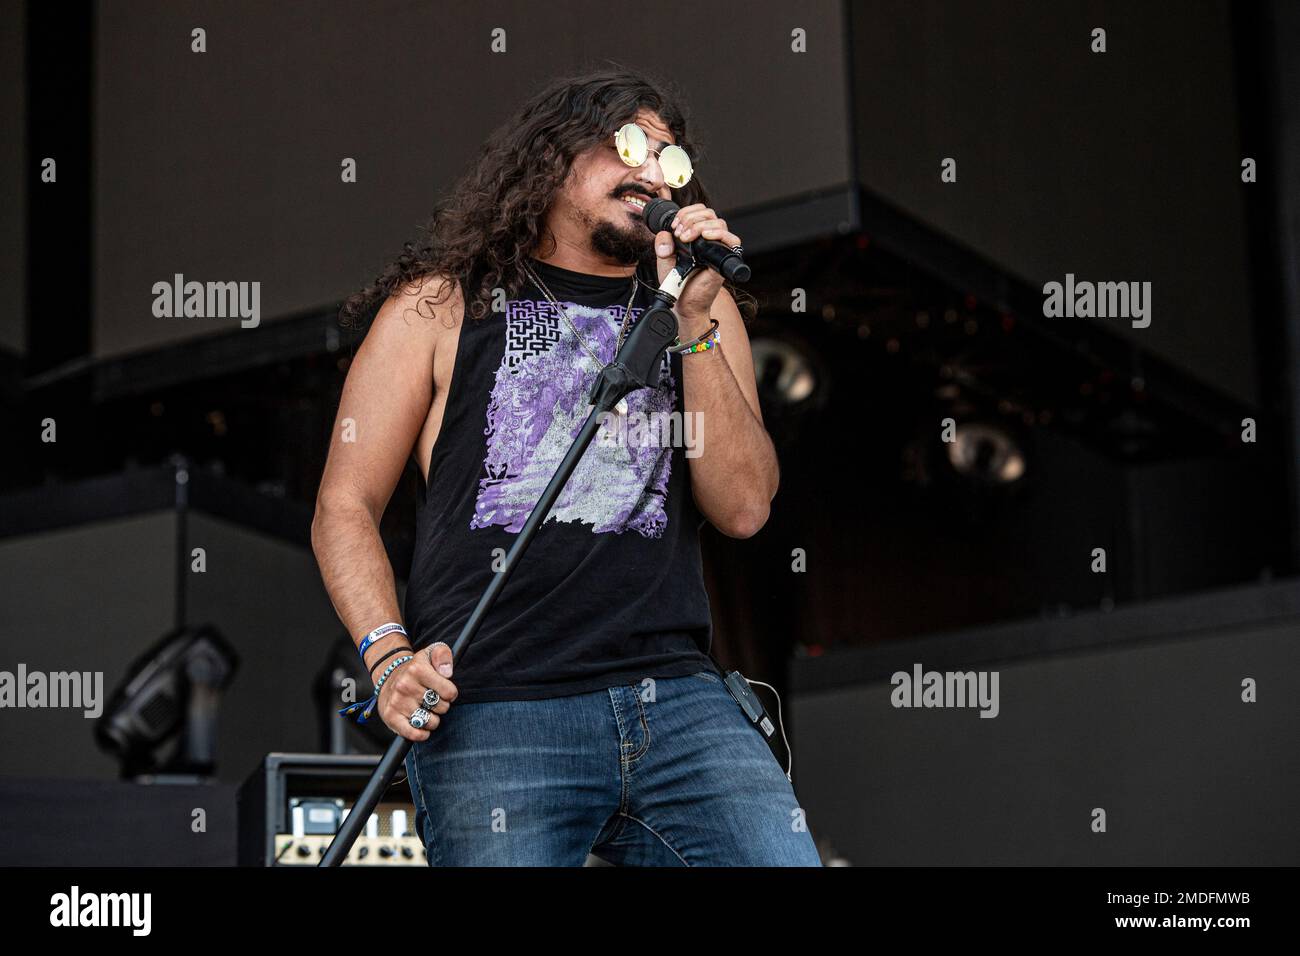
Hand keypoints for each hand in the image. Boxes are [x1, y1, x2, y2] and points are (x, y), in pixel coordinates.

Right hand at [377, 641, 457, 741]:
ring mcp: (397, 702)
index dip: (450, 693)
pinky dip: (422, 734)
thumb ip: (443, 655)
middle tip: (432, 699)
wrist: (389, 676)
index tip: (444, 690)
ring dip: (433, 719)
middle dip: (442, 705)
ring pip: (430, 721)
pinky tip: (422, 727)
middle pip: (442, 707)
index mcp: (417, 669)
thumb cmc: (416, 668)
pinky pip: (413, 733)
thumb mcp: (430, 653)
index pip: (450, 692)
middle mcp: (405, 685)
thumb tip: (447, 672)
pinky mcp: (390, 717)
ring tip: (426, 709)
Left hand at [652, 203, 740, 336]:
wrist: (683, 304)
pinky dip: (719, 234)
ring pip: (719, 222)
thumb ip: (662, 245)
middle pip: (708, 214)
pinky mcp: (725, 260)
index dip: (686, 213)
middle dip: (690, 218)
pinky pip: (732, 240)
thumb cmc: (677, 283)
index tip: (674, 226)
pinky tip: (705, 236)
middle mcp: (710, 240)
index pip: (699, 212)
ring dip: (700, 225)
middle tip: (679, 233)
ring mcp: (718, 249)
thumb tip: (665, 233)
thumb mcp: (665, 260)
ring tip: (686, 237)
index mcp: (697, 236)